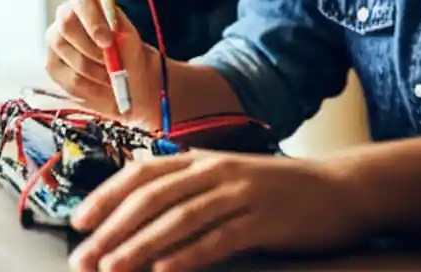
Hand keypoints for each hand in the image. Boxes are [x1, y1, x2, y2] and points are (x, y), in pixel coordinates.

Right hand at [45, 0, 160, 124]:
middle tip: (110, 63)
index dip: (92, 18)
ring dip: (94, 70)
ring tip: (112, 78)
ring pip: (67, 53)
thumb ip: (127, 37)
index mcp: (89, 3)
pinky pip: (69, 78)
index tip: (107, 40)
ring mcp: (56, 41)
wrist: (131, 88)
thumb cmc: (133, 60)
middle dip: (90, 47)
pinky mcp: (53, 65)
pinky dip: (92, 87)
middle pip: (66, 23)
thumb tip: (114, 30)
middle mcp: (66, 17)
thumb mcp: (138, 48)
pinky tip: (103, 87)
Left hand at [69, 152, 366, 271]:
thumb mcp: (225, 177)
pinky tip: (164, 271)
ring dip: (140, 245)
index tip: (79, 222)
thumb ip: (186, 185)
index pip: (141, 174)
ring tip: (112, 268)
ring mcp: (239, 193)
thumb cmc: (276, 190)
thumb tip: (138, 201)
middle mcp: (214, 172)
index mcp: (199, 161)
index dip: (107, 196)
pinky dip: (188, 255)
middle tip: (83, 257)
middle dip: (112, 229)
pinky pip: (218, 238)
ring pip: (177, 219)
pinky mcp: (263, 220)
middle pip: (150, 199)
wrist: (340, 189)